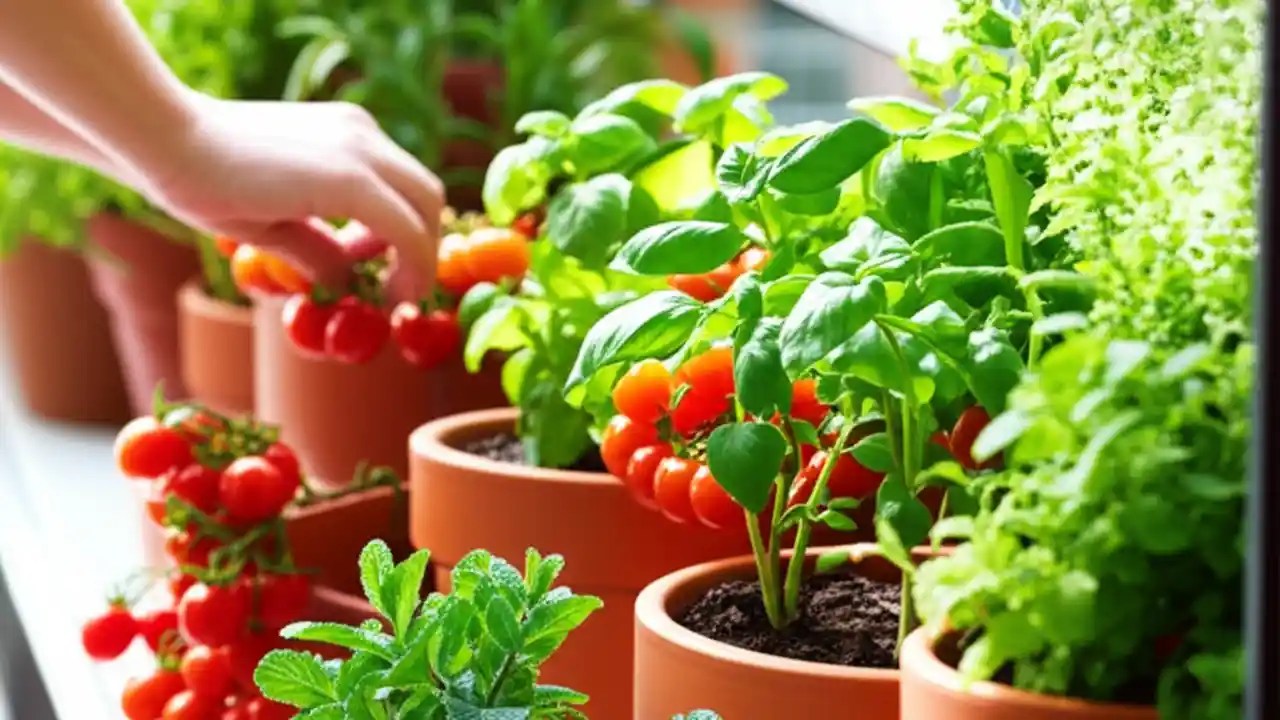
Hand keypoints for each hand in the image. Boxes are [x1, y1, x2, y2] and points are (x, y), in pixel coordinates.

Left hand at [138, 94, 442, 302]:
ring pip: (412, 179)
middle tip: (395, 284)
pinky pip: (386, 164)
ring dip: (402, 221)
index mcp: (346, 180)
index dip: (415, 275)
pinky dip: (384, 198)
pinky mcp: (344, 119)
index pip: (411, 232)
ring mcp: (354, 125)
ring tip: (361, 256)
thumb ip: (319, 259)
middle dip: (422, 246)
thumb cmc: (204, 189)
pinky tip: (346, 223)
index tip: (396, 304)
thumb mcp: (265, 239)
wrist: (168, 130)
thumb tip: (348, 284)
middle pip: (427, 200)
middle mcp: (361, 144)